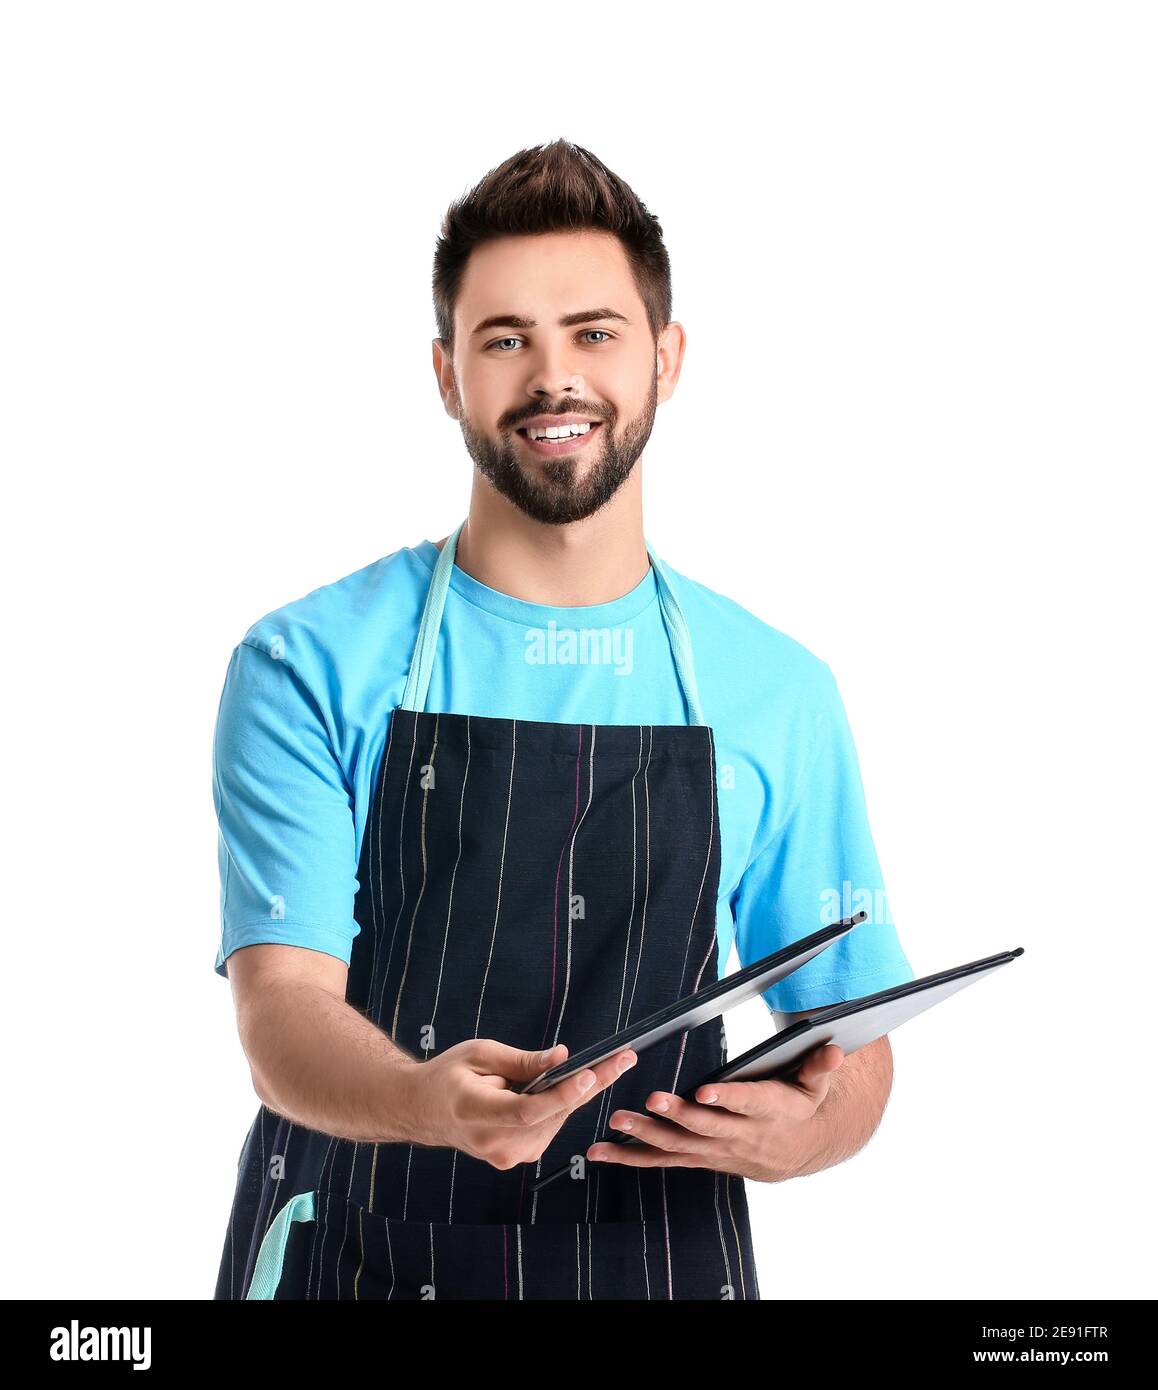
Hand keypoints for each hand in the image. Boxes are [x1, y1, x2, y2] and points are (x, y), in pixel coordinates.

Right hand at [400, 1039, 637, 1171]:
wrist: (422, 1111)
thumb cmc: (447, 1076)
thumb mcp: (478, 1054)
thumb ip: (521, 1060)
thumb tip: (562, 1058)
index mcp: (474, 1112)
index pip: (526, 1110)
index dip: (560, 1095)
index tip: (589, 1074)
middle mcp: (492, 1142)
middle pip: (551, 1115)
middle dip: (590, 1085)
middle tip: (624, 1059)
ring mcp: (505, 1156)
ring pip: (556, 1122)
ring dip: (581, 1094)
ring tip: (608, 1065)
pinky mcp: (515, 1157)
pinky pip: (549, 1127)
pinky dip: (563, 1105)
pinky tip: (577, 1084)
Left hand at [584, 1042, 844, 1182]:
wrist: (793, 1150)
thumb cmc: (798, 1104)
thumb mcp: (814, 1084)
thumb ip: (819, 1066)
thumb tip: (836, 1049)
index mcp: (766, 1110)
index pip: (745, 1104)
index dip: (726, 1100)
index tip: (704, 1092)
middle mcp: (736, 1134)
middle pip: (704, 1127)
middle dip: (677, 1115)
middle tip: (651, 1099)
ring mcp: (713, 1149)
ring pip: (676, 1145)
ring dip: (645, 1135)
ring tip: (616, 1122)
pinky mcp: (695, 1156)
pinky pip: (660, 1159)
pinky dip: (629, 1156)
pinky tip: (600, 1152)